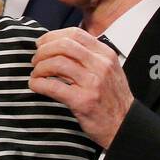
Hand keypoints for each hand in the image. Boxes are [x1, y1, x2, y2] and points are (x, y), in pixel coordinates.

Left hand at [28, 27, 132, 148]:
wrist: (125, 125)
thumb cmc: (111, 97)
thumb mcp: (108, 70)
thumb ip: (88, 56)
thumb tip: (56, 46)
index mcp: (105, 54)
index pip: (75, 34)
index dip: (52, 36)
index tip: (41, 43)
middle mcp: (100, 65)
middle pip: (63, 45)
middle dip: (43, 50)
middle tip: (35, 60)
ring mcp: (93, 83)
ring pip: (56, 63)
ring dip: (39, 67)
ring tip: (36, 74)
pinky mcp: (83, 101)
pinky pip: (52, 86)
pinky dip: (38, 83)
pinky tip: (35, 85)